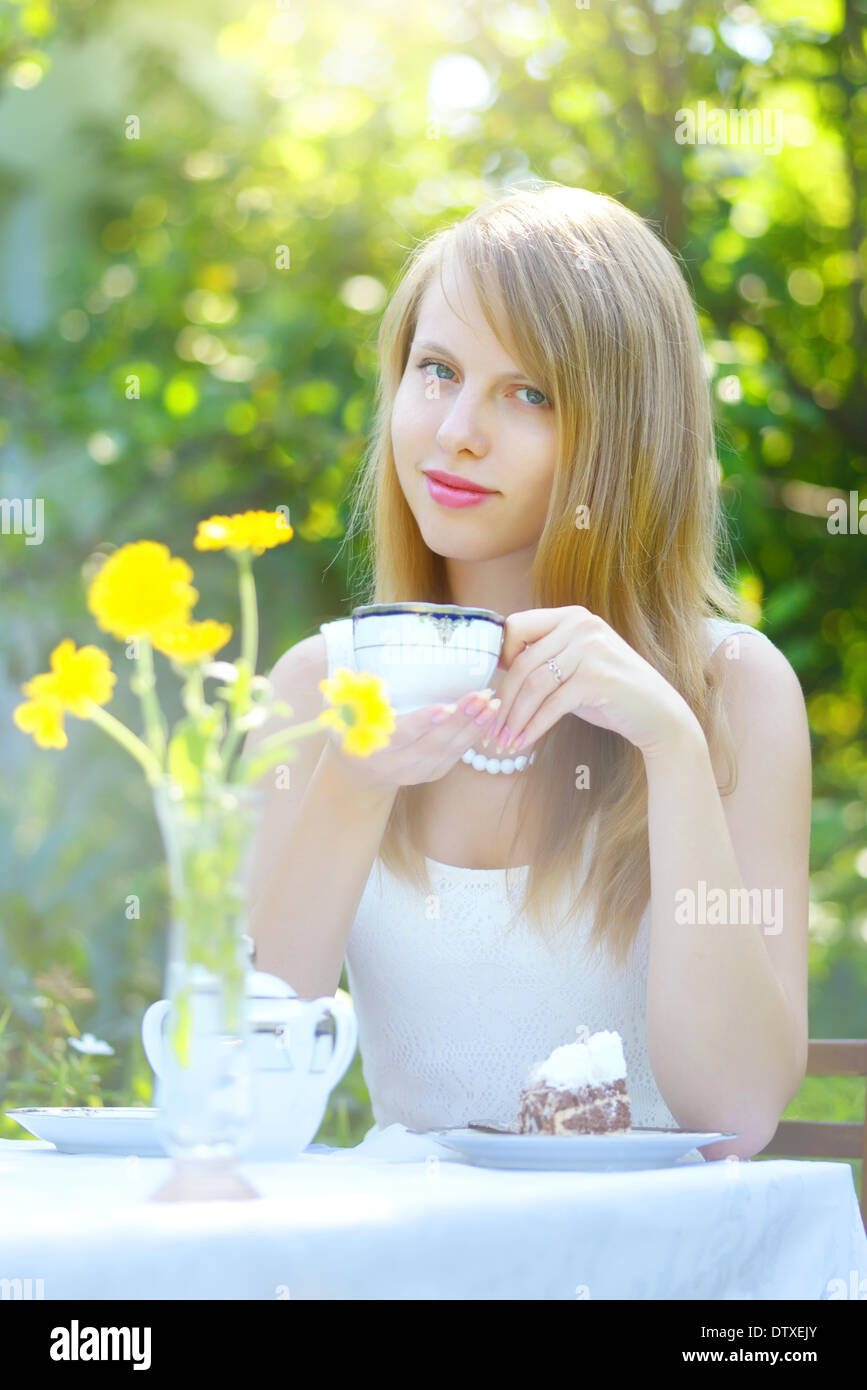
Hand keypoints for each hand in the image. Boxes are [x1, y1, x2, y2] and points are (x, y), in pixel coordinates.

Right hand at [327, 688, 501, 789]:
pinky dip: (472, 736)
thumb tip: (363, 668)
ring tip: (492, 703)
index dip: (424, 723)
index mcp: (372, 747)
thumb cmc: (349, 726)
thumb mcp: (340, 710)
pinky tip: (488, 716)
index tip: (446, 707)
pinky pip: (455, 755)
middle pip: (432, 744)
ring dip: (473, 728)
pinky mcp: (432, 773)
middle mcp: (396, 765)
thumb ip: (350, 692)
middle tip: (481, 696)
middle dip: (460, 721)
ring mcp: (417, 772)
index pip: (401, 736)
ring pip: (448, 752)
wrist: (357, 768)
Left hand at [488, 606, 699, 759]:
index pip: (516, 627)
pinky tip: (523, 743)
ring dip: (514, 719)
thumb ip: (542, 660)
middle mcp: (581, 625)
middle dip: (502, 701)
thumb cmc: (609, 692)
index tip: (488, 691)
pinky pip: (552, 705)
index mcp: (571, 616)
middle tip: (489, 728)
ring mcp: (591, 649)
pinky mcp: (597, 678)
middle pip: (522, 663)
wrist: (657, 714)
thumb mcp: (573, 666)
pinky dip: (533, 727)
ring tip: (503, 742)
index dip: (497, 660)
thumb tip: (494, 672)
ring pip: (534, 686)